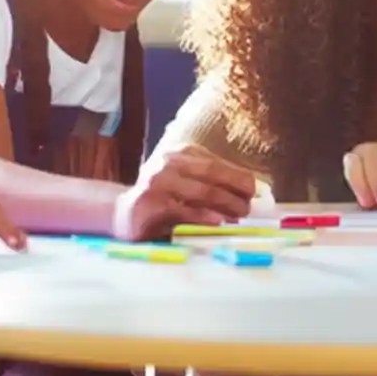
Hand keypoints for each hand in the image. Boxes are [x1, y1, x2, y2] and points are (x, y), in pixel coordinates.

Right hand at [114, 144, 256, 240]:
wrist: (121, 212)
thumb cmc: (161, 198)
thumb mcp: (183, 181)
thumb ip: (210, 181)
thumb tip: (250, 191)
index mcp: (180, 153)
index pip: (216, 163)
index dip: (239, 177)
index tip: (255, 191)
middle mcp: (169, 163)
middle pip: (212, 175)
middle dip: (236, 192)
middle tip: (250, 208)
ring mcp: (158, 182)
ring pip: (202, 192)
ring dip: (226, 204)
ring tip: (240, 215)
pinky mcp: (150, 205)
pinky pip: (184, 211)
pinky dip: (204, 217)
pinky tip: (218, 222)